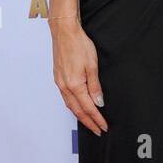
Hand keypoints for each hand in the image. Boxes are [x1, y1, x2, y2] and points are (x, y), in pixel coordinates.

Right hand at [50, 19, 107, 134]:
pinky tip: (78, 107)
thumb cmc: (78, 45)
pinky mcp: (58, 78)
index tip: (103, 127)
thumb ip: (95, 86)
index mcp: (75, 85)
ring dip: (80, 116)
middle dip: (89, 122)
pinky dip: (73, 106)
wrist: (64, 32)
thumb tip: (98, 102)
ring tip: (89, 122)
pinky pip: (66, 98)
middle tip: (98, 130)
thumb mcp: (92, 66)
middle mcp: (65, 87)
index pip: (88, 108)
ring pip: (70, 106)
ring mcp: (60, 83)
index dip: (97, 119)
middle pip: (78, 111)